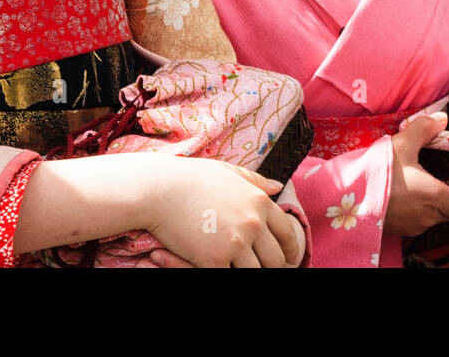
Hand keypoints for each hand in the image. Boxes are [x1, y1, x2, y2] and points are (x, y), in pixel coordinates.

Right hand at [142, 157, 303, 266]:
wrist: (158, 189)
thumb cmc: (191, 178)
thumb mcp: (229, 172)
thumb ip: (256, 181)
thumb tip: (279, 187)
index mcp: (259, 202)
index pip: (287, 232)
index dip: (290, 248)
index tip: (289, 256)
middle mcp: (252, 223)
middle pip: (275, 258)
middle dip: (271, 264)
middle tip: (264, 266)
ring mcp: (234, 243)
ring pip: (256, 271)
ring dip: (249, 270)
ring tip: (242, 266)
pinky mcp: (213, 260)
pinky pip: (229, 275)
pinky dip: (226, 272)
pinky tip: (220, 267)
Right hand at [384, 112, 448, 236]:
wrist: (344, 198)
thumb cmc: (376, 173)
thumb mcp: (400, 145)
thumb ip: (423, 129)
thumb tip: (441, 117)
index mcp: (436, 196)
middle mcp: (428, 216)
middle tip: (448, 180)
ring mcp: (414, 226)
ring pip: (436, 217)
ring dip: (435, 205)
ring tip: (424, 184)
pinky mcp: (400, 230)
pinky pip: (419, 221)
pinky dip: (419, 210)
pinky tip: (407, 194)